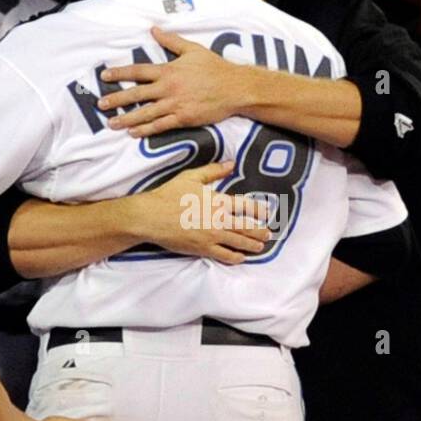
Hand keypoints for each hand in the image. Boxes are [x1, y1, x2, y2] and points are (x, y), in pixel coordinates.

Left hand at [98, 28, 245, 135]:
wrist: (235, 88)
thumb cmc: (215, 67)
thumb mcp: (193, 49)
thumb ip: (171, 41)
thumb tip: (153, 30)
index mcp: (169, 70)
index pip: (138, 71)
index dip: (120, 73)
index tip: (104, 76)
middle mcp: (168, 87)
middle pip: (137, 94)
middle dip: (117, 99)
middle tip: (100, 104)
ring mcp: (175, 104)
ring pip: (145, 112)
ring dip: (127, 118)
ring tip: (112, 123)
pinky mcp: (184, 118)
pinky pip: (161, 125)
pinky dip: (146, 129)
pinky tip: (133, 133)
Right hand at [129, 161, 270, 262]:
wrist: (151, 216)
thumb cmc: (169, 195)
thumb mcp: (191, 177)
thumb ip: (213, 171)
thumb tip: (231, 163)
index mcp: (218, 201)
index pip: (247, 206)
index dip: (260, 211)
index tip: (267, 214)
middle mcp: (219, 219)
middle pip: (248, 227)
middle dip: (261, 232)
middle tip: (268, 234)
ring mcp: (212, 236)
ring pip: (239, 243)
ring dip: (253, 245)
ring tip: (260, 247)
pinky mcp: (203, 249)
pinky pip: (224, 255)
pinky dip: (236, 257)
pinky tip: (241, 257)